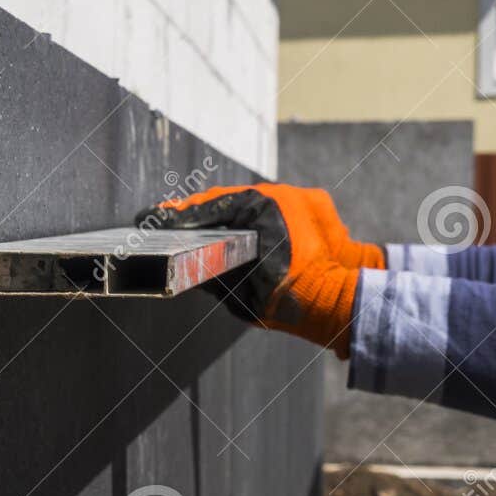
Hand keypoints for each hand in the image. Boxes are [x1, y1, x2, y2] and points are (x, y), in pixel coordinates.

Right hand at [134, 184, 381, 356]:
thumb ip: (211, 270)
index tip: (157, 214)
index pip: (209, 207)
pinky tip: (244, 224)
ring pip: (253, 198)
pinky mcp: (315, 201)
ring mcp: (300, 195)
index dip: (180, 214)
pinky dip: (257, 212)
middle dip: (202, 210)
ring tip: (205, 221)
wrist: (337, 301)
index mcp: (259, 210)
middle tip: (174, 216)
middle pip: (230, 198)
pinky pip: (277, 203)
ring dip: (230, 210)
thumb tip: (187, 261)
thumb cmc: (288, 301)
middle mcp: (280, 194)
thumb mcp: (236, 291)